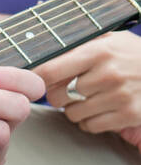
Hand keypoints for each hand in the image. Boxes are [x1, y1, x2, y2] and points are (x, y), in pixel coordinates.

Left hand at [36, 32, 140, 148]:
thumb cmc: (132, 53)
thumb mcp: (108, 39)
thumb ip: (76, 44)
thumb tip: (40, 47)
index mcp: (98, 51)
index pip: (49, 71)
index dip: (36, 78)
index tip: (34, 80)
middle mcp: (107, 74)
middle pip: (57, 97)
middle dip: (58, 95)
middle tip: (68, 90)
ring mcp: (119, 96)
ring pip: (72, 114)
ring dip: (74, 109)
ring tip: (87, 98)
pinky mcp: (129, 115)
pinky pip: (91, 126)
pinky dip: (89, 122)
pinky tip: (98, 110)